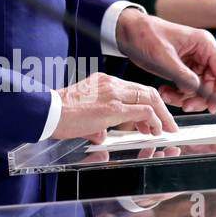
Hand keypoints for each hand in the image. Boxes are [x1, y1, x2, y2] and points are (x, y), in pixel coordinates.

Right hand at [52, 72, 178, 143]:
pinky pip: (143, 111)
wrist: (47, 111)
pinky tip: (153, 132)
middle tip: (168, 125)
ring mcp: (113, 93)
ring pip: (149, 98)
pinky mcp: (113, 108)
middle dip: (162, 110)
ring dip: (161, 116)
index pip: (135, 89)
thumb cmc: (59, 113)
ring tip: (163, 130)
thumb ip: (96, 124)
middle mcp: (110, 83)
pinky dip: (154, 121)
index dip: (149, 103)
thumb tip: (101, 134)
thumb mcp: (83, 115)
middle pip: (147, 91)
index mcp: (103, 82)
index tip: (155, 117)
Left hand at [116, 9, 215, 112]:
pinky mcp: (181, 70)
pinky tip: (164, 92)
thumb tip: (197, 90)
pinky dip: (177, 94)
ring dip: (185, 98)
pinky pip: (187, 88)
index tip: (211, 106)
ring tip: (167, 96)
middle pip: (212, 84)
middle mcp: (201, 53)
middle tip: (185, 106)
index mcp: (203, 44)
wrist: (127, 31)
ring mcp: (192, 63)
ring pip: (199, 89)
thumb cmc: (145, 34)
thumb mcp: (163, 55)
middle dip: (200, 98)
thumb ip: (182, 74)